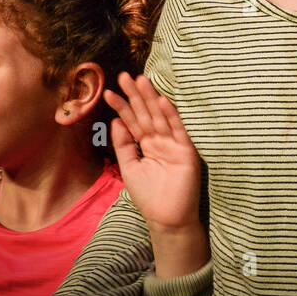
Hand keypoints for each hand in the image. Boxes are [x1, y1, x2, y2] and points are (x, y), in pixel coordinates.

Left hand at [105, 73, 203, 234]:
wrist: (167, 219)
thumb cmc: (148, 196)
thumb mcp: (129, 167)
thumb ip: (123, 145)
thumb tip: (116, 121)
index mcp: (147, 144)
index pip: (133, 121)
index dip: (123, 107)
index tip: (110, 91)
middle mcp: (161, 140)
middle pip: (146, 114)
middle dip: (136, 96)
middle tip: (125, 76)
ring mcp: (174, 144)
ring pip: (160, 117)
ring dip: (151, 99)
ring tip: (141, 80)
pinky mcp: (186, 151)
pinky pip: (178, 130)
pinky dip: (171, 116)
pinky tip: (162, 101)